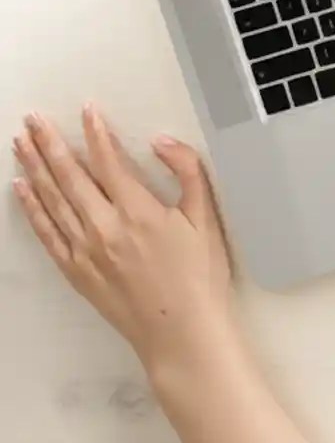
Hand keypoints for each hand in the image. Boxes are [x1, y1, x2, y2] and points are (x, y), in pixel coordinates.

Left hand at [11, 106, 235, 373]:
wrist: (182, 332)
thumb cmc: (200, 278)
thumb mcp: (207, 219)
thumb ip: (188, 172)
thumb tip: (161, 142)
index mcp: (138, 211)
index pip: (108, 160)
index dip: (96, 132)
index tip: (86, 110)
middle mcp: (104, 226)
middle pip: (69, 175)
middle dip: (49, 143)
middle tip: (32, 119)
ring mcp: (85, 250)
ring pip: (51, 199)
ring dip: (33, 168)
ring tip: (20, 142)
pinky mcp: (76, 271)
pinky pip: (46, 232)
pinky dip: (31, 208)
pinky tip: (21, 188)